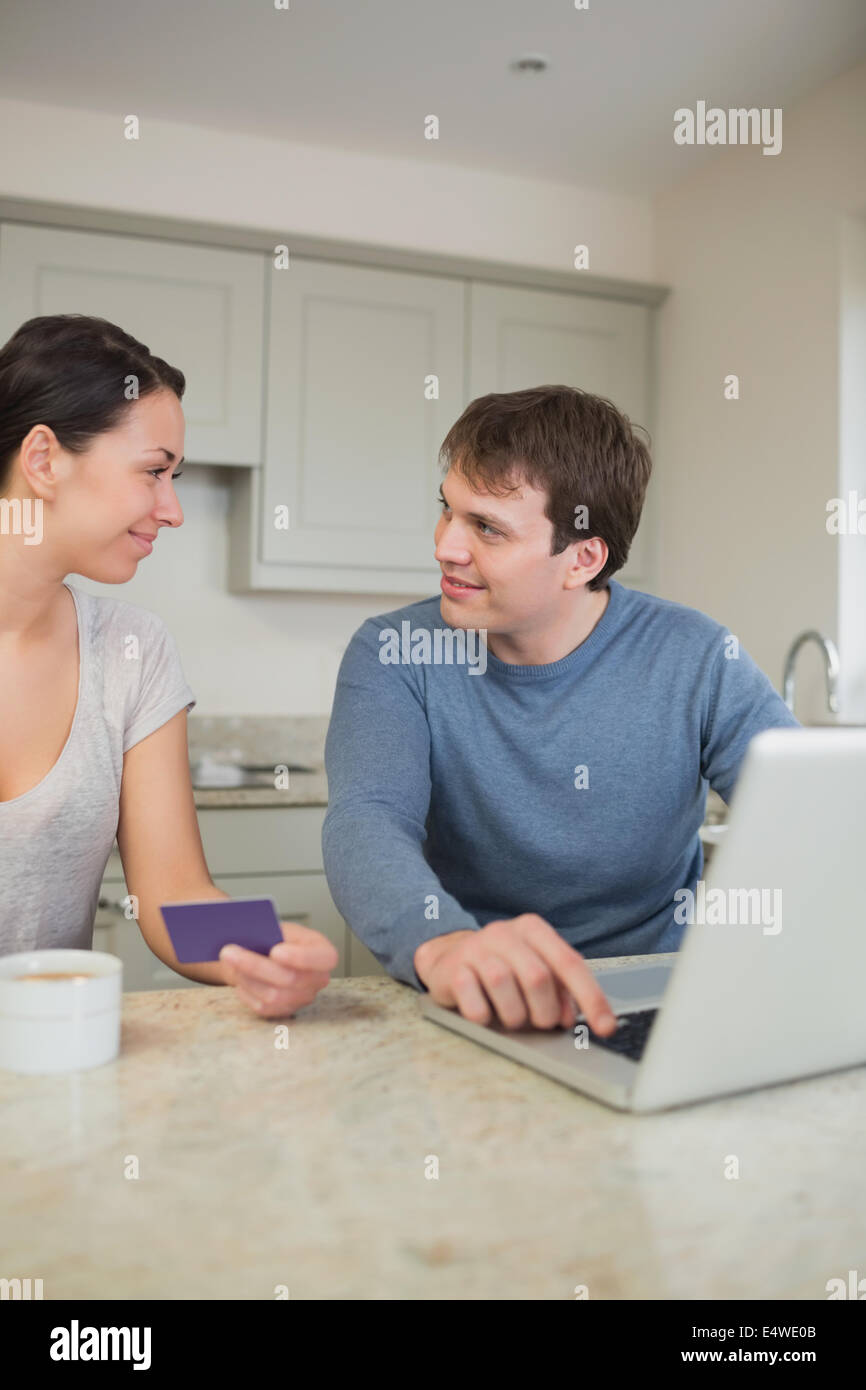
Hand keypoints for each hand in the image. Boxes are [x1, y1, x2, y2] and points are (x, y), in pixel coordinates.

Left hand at [219, 920, 337, 1017]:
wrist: (267, 952)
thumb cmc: (275, 937)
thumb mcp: (279, 926)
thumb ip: (271, 930)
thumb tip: (251, 933)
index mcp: (323, 953)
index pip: (325, 959)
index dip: (302, 957)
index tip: (275, 950)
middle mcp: (318, 979)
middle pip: (290, 979)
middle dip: (256, 965)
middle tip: (228, 951)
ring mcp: (303, 998)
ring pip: (273, 995)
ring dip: (246, 977)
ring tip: (228, 960)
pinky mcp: (285, 1011)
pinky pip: (263, 1007)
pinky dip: (247, 992)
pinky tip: (238, 978)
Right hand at [414, 914, 616, 1034]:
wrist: (447, 960)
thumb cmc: (501, 967)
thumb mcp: (533, 969)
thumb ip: (559, 989)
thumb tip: (570, 1018)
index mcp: (532, 929)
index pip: (569, 962)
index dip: (591, 997)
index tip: (605, 1027)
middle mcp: (503, 933)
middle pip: (537, 977)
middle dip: (545, 1012)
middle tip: (541, 1024)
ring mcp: (475, 949)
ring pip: (503, 984)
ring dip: (514, 1016)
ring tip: (512, 1019)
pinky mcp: (452, 969)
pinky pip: (474, 1003)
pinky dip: (485, 1018)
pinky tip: (486, 1014)